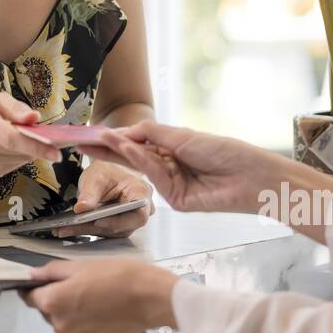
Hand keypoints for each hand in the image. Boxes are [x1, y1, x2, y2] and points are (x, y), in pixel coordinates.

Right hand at [0, 93, 61, 177]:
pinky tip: (14, 145)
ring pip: (22, 158)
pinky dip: (22, 154)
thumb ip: (15, 107)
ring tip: (25, 135)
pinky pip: (17, 164)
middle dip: (40, 144)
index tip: (56, 152)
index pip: (10, 138)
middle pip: (20, 149)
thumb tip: (35, 118)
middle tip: (53, 137)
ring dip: (31, 148)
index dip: (35, 145)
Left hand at [21, 259, 179, 332]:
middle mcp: (61, 324)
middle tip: (75, 280)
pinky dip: (87, 318)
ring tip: (93, 291)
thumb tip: (34, 274)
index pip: (29, 297)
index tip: (40, 280)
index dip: (33, 286)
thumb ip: (52, 271)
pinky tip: (102, 304)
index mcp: (53, 302)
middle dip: (56, 296)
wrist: (149, 297)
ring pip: (65, 320)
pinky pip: (82, 328)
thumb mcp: (80, 264)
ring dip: (72, 308)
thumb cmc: (117, 276)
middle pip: (47, 309)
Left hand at [50, 160, 152, 237]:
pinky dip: (85, 229)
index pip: (137, 215)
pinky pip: (102, 231)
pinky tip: (66, 228)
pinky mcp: (117, 227)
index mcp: (141, 193)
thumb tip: (81, 209)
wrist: (107, 172)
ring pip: (110, 231)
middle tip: (71, 226)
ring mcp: (129, 221)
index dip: (119, 222)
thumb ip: (91, 192)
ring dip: (87, 230)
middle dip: (95, 227)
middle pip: (122, 226)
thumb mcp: (97, 176)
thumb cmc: (108, 170)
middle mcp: (140, 210)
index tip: (98, 221)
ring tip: (63, 228)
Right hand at [79, 120, 290, 214]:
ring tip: (103, 139)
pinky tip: (128, 149)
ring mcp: (171, 185)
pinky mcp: (175, 201)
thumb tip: (124, 131)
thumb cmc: (224, 151)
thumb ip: (151, 134)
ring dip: (123, 152)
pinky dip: (141, 162)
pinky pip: (154, 178)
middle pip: (134, 158)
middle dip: (109, 149)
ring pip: (142, 167)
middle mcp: (170, 167)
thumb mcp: (183, 136)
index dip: (116, 138)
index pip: (138, 143)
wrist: (250, 176)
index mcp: (173, 149)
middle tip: (82, 142)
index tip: (93, 133)